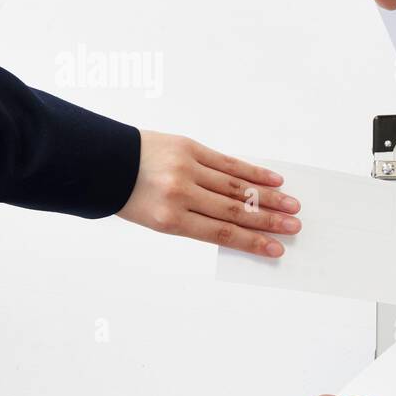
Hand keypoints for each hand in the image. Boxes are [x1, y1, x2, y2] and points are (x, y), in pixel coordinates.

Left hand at [116, 131, 299, 256]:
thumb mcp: (157, 218)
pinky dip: (252, 172)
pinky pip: (227, 162)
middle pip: (234, 210)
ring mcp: (186, 168)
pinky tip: (272, 180)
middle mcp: (180, 193)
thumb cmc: (128, 195)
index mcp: (169, 219)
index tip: (276, 248)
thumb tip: (239, 224)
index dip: (252, 242)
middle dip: (268, 220)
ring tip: (291, 205)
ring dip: (267, 197)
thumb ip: (195, 221)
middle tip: (294, 226)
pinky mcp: (189, 147)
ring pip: (235, 186)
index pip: (221, 233)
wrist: (101, 160)